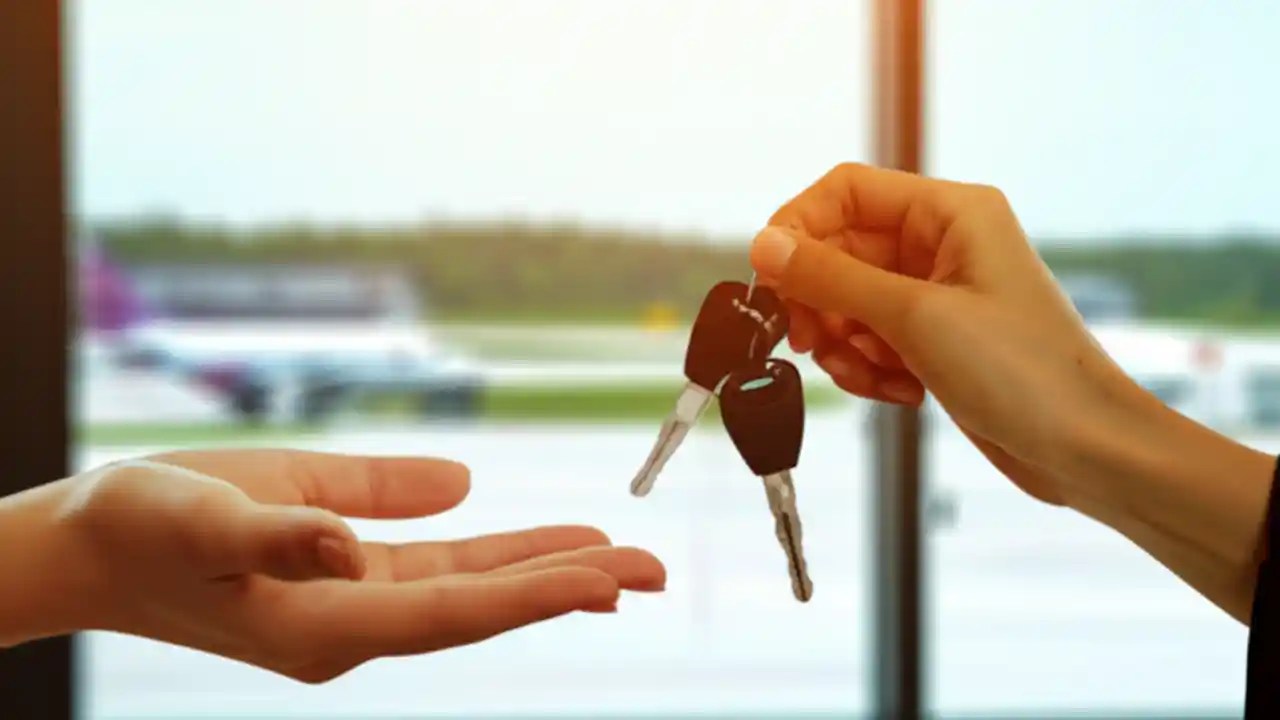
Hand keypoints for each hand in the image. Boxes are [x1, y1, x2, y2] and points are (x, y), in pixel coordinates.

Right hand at [41, 450, 663, 681]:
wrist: (93, 546)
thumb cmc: (136, 527)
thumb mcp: (201, 515)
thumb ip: (287, 531)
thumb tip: (372, 539)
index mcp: (320, 623)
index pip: (450, 611)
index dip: (530, 592)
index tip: (603, 579)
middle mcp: (351, 626)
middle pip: (480, 609)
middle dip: (566, 588)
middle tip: (652, 571)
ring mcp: (354, 606)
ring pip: (471, 591)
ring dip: (545, 573)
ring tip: (620, 561)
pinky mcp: (349, 577)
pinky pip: (442, 572)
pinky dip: (499, 559)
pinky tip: (544, 550)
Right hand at [748, 163, 1150, 506]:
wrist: (1086, 450)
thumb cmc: (1026, 374)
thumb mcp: (915, 318)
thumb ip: (832, 278)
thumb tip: (766, 244)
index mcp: (952, 212)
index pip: (847, 191)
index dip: (799, 227)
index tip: (769, 277)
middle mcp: (944, 243)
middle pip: (839, 251)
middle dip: (820, 303)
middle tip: (809, 343)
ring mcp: (938, 293)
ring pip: (847, 302)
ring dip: (843, 344)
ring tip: (873, 378)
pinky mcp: (935, 339)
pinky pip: (870, 339)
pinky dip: (868, 367)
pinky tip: (899, 392)